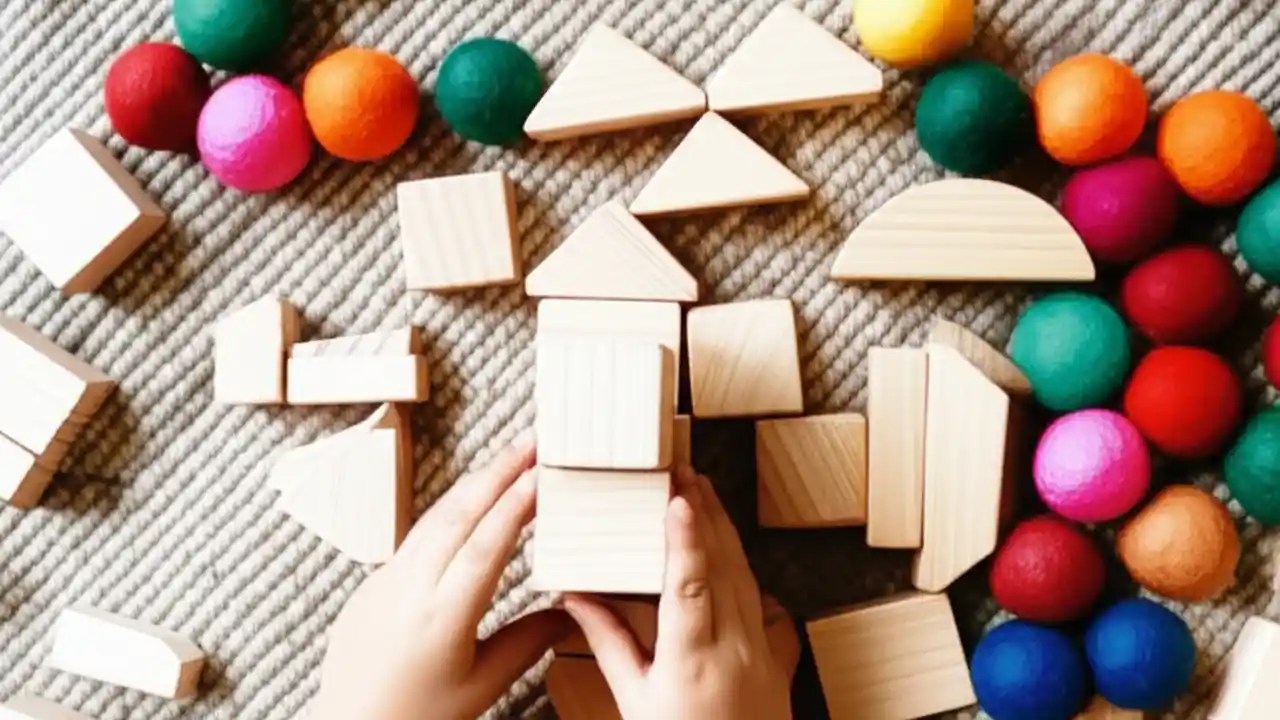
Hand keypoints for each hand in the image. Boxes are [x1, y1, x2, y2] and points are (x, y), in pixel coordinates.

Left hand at [311, 433, 571, 719]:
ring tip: (509, 458)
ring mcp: (386, 581)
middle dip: (498, 472)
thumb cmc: (416, 717)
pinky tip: (471, 501)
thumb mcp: (482, 685)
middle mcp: (409, 589)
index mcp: (441, 618)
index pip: (485, 548)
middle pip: (458, 515)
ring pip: (434, 518)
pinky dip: (450, 510)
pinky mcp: (373, 583)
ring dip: (474, 484)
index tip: (542, 474)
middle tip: (533, 441)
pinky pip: (416, 535)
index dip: (516, 507)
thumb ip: (528, 641)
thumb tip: (570, 610)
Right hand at [564, 467, 794, 719]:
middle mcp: (733, 648)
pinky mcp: (778, 656)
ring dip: (724, 529)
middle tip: (682, 469)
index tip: (677, 499)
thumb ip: (607, 643)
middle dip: (704, 512)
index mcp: (691, 662)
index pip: (689, 586)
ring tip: (702, 490)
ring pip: (745, 574)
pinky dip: (743, 565)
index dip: (684, 540)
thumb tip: (574, 596)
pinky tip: (730, 547)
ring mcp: (762, 650)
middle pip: (722, 565)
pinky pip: (762, 598)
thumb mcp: (633, 702)